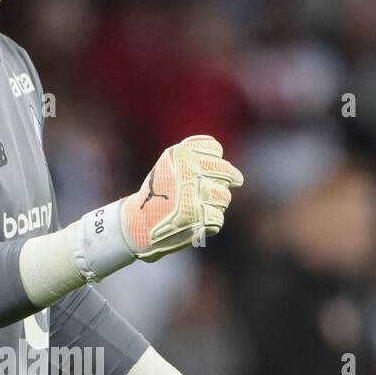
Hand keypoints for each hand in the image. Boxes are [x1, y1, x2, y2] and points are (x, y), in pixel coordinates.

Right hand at [120, 135, 243, 260]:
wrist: (135, 225)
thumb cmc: (159, 195)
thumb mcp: (173, 168)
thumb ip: (206, 164)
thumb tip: (240, 178)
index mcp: (181, 153)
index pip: (215, 150)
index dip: (210, 164)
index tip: (195, 174)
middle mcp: (188, 170)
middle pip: (225, 172)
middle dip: (216, 185)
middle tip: (195, 194)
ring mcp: (194, 194)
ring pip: (224, 197)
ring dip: (211, 206)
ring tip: (190, 209)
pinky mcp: (198, 218)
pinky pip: (218, 218)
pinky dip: (206, 224)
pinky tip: (189, 222)